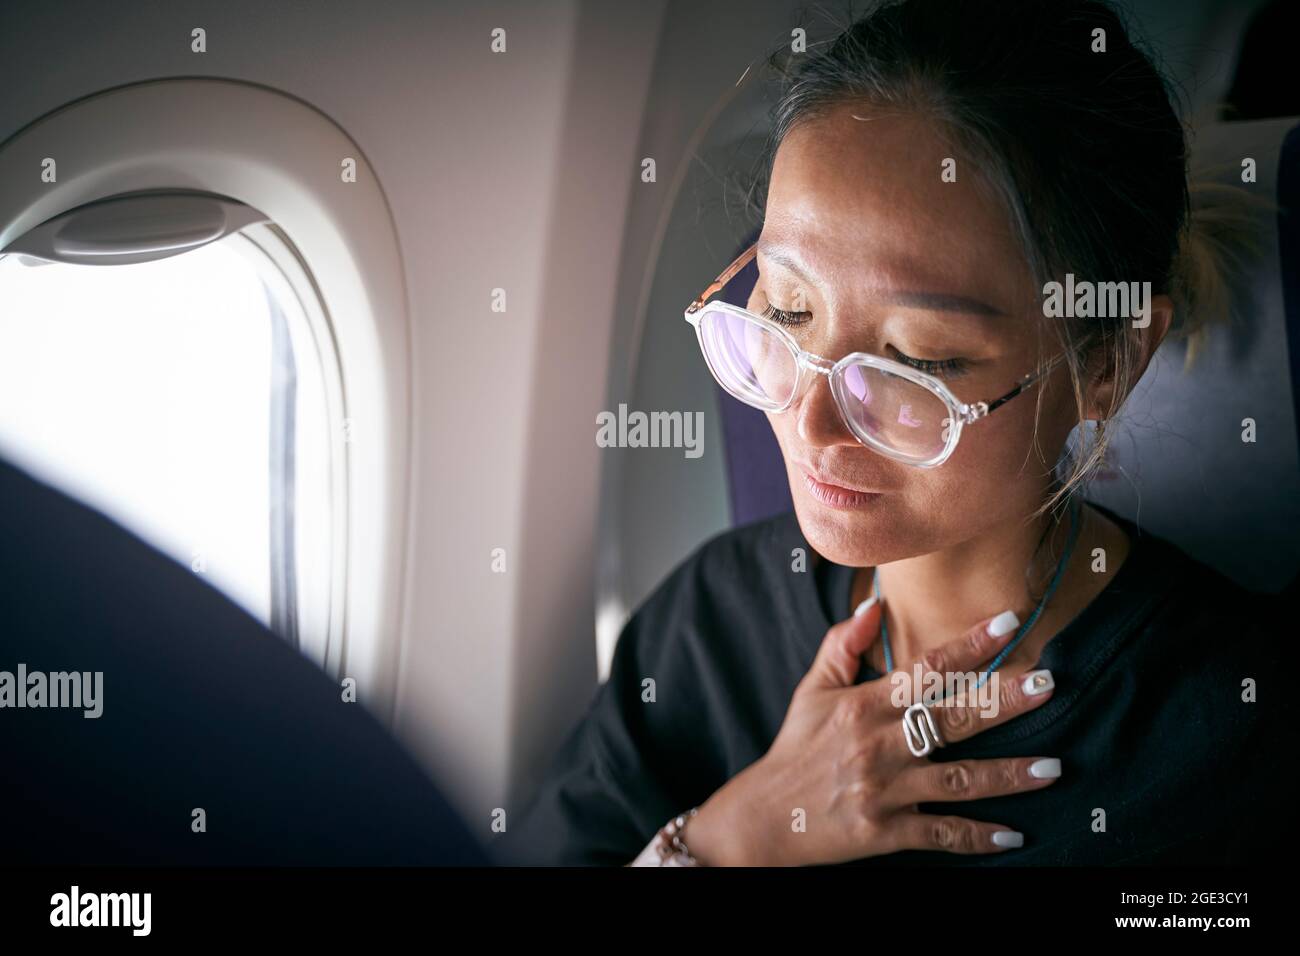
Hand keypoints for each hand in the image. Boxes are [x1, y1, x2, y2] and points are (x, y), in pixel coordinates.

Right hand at [685, 599, 1058, 865]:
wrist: (762, 820)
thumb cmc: (793, 750)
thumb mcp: (811, 691)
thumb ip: (843, 646)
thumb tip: (873, 603)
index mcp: (862, 706)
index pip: (925, 669)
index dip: (968, 645)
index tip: (1008, 623)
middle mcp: (877, 745)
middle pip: (951, 719)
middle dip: (1003, 702)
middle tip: (1049, 685)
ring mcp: (883, 791)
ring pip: (958, 780)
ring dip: (1009, 775)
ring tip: (1054, 768)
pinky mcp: (884, 833)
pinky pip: (941, 835)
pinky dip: (978, 837)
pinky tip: (1014, 837)